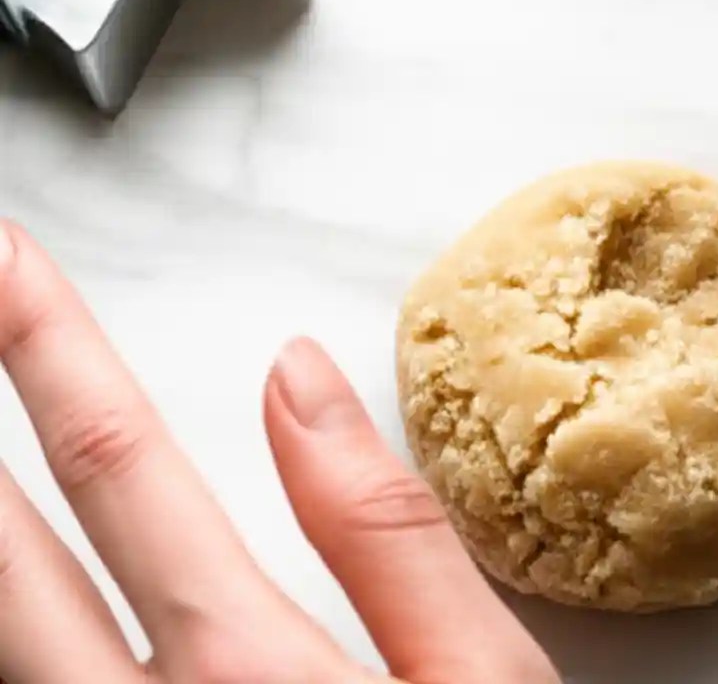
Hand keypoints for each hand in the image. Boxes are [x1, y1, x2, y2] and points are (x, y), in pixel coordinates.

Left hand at [0, 222, 558, 682]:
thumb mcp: (480, 679)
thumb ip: (388, 533)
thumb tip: (303, 378)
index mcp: (244, 670)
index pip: (117, 465)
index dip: (49, 349)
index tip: (10, 265)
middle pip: (9, 558)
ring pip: (0, 639)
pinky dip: (13, 622)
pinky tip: (21, 584)